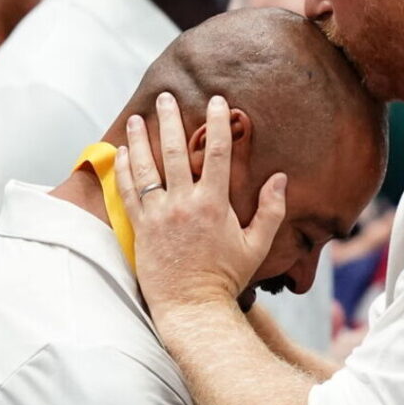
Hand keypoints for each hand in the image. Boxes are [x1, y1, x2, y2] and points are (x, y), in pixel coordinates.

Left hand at [114, 93, 286, 312]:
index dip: (218, 123)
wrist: (192, 307)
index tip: (217, 101)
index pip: (216, 153)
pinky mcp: (141, 228)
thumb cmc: (226, 277)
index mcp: (214, 203)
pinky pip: (128, 193)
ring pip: (146, 168)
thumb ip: (271, 210)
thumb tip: (280, 178)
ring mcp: (158, 215)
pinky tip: (123, 152)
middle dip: (170, 120)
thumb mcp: (257, 245)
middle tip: (166, 97)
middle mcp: (183, 203)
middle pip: (175, 151)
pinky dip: (124, 170)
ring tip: (137, 117)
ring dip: (141, 139)